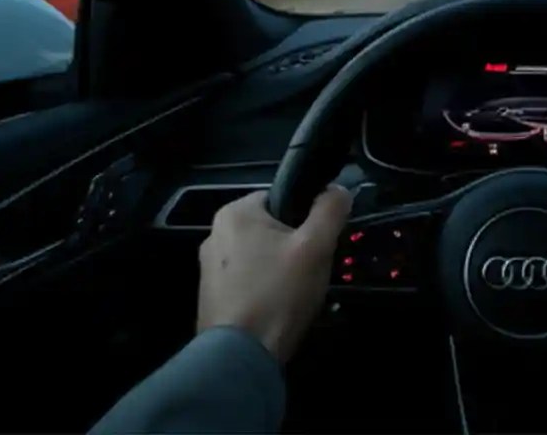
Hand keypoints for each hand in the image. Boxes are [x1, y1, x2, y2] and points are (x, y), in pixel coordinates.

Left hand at [197, 186, 353, 362]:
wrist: (240, 356)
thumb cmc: (278, 293)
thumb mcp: (316, 247)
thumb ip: (330, 211)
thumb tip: (338, 190)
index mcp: (234, 212)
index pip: (281, 198)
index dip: (307, 217)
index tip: (319, 243)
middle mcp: (213, 234)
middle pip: (271, 229)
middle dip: (294, 248)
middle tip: (311, 270)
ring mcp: (208, 267)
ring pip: (260, 257)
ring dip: (280, 270)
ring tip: (296, 294)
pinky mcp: (210, 295)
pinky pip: (248, 281)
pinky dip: (264, 289)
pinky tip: (277, 308)